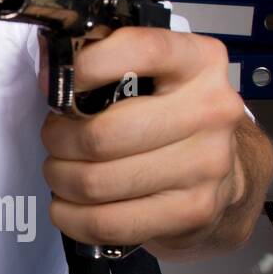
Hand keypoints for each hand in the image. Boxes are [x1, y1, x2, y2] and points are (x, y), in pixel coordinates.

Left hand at [38, 27, 262, 258]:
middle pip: (103, 134)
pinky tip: (68, 207)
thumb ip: (108, 60)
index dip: (85, 66)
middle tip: (54, 139)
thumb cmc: (173, 117)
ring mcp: (205, 165)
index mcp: (200, 61)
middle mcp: (210, 111)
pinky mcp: (191, 211)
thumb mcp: (153, 72)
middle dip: (59, 140)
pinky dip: (72, 217)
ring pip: (97, 182)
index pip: (140, 50)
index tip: (55, 82)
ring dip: (62, 179)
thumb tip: (50, 70)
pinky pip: (108, 223)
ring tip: (62, 171)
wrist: (222, 171)